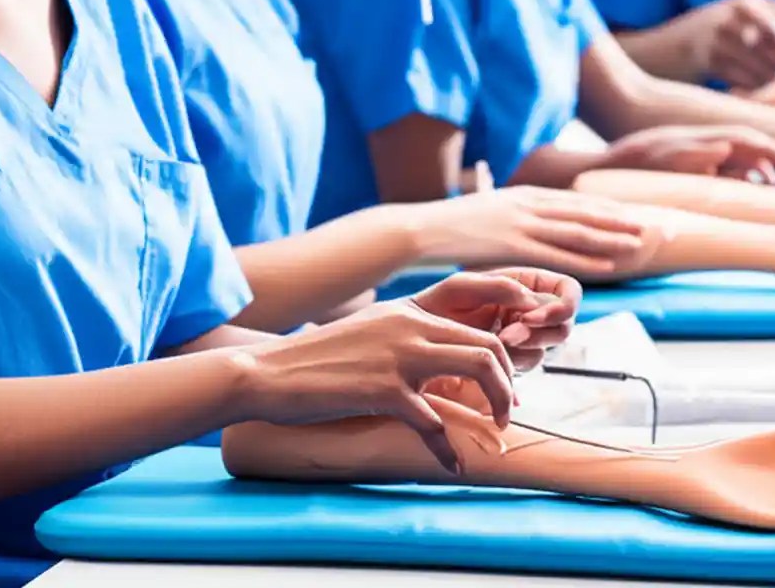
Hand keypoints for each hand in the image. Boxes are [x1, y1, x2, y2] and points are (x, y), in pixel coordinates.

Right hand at [239, 299, 515, 473]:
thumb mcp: (366, 333)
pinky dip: (449, 449)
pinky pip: (435, 422)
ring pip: (479, 366)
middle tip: (505, 410)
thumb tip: (437, 359)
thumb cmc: (312, 361)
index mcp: (408, 310)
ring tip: (495, 428)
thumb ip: (403, 337)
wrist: (264, 373)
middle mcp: (410, 325)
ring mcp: (400, 355)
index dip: (503, 346)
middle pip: (488, 343)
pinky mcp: (384, 389)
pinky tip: (452, 464)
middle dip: (508, 380)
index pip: (476, 315)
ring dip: (496, 402)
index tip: (510, 376)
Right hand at [412, 187, 645, 274]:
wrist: (420, 228)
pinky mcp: (513, 243)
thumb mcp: (490, 213)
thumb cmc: (451, 227)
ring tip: (643, 243)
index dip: (611, 208)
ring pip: (579, 230)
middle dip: (626, 218)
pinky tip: (609, 265)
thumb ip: (515, 217)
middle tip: (660, 226)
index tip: (639, 214)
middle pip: (588, 211)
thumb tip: (530, 223)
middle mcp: (530, 203)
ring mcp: (523, 222)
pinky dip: (587, 259)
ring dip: (614, 237)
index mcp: (526, 195)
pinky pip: (558, 253)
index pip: (579, 201)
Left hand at [412, 268, 580, 371]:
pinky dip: (511, 365)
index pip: (568, 291)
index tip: (532, 316)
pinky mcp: (510, 362)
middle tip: (507, 336)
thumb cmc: (433, 305)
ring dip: (523, 349)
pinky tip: (488, 362)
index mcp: (525, 283)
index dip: (562, 306)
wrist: (410, 340)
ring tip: (492, 345)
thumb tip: (533, 303)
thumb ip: (498, 286)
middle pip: (564, 324)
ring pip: (545, 348)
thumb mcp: (460, 288)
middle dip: (539, 332)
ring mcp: (522, 337)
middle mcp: (529, 310)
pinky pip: (525, 366)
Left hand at [602, 125, 774, 185]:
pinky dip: (749, 188)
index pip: (760, 145)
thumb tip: (722, 149)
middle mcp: (715, 147)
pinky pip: (733, 178)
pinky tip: (755, 202)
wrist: (609, 165)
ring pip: (751, 168)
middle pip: (762, 156)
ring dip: (770, 182)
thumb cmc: (633, 160)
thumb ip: (690, 154)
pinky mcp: (700, 172)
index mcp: (711, 140)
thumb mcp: (659, 157)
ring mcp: (708, 158)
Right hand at [692, 0, 774, 89]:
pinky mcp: (711, 61)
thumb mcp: (748, 20)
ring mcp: (720, 39)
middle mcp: (734, 16)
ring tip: (768, 78)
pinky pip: (747, 80)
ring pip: (764, 66)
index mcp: (748, 1)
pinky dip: (755, 86)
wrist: (677, 44)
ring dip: (772, 78)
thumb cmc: (727, 33)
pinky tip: (751, 83)